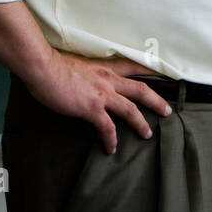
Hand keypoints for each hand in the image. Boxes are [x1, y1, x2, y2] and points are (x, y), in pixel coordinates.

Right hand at [27, 49, 172, 153]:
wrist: (44, 68)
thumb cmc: (55, 65)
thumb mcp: (79, 63)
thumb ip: (89, 71)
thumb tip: (87, 78)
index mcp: (106, 68)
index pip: (135, 66)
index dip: (151, 70)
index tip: (166, 74)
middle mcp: (109, 80)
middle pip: (141, 90)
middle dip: (156, 101)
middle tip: (167, 111)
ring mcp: (102, 94)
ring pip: (130, 110)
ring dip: (140, 123)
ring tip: (147, 135)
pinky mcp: (91, 108)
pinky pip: (107, 127)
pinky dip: (111, 139)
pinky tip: (110, 149)